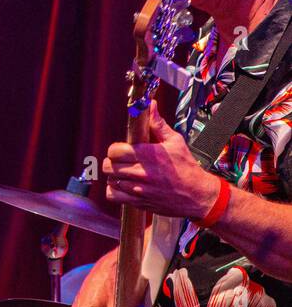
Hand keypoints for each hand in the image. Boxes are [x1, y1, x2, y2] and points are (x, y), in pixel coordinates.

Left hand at [102, 100, 218, 218]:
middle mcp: (141, 172)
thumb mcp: (175, 142)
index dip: (116, 149)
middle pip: (108, 165)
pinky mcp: (138, 202)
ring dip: (115, 176)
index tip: (122, 150)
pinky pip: (113, 196)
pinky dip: (114, 191)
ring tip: (125, 173)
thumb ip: (158, 124)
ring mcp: (139, 189)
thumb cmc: (187, 168)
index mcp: (149, 155)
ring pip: (110, 180)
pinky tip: (124, 186)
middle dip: (113, 162)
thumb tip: (150, 105)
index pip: (114, 151)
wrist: (198, 195)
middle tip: (123, 161)